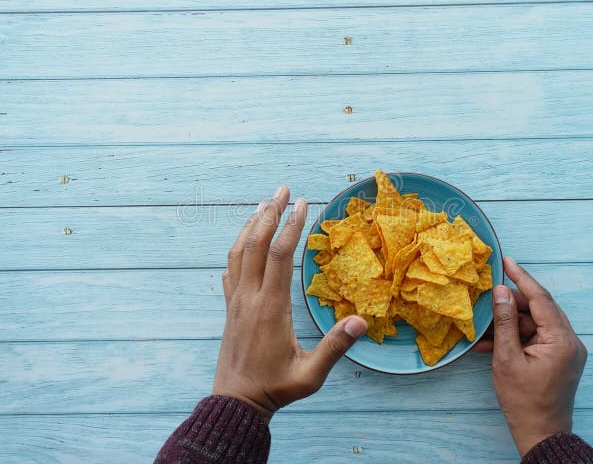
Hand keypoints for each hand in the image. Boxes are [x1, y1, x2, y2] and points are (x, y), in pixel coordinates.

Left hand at [212, 186, 367, 421]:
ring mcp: (236, 301)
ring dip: (252, 224)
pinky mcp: (230, 307)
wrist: (235, 402)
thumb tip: (362, 322)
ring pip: (239, 252)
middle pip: (257, 244)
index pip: (280, 256)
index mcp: (271, 308)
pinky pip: (231, 266)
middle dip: (270, 213)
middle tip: (283, 189)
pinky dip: (238, 244)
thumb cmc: (275, 389)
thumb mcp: (310, 374)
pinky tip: (245, 238)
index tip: (303, 204)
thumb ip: (335, 347)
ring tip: (264, 203)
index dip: (291, 227)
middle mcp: (250, 298)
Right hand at [473, 257, 587, 455]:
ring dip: (510, 324)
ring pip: (536, 324)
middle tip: (487, 298)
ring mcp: (567, 351)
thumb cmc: (523, 401)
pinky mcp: (560, 359)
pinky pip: (537, 338)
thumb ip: (504, 323)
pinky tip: (492, 344)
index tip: (506, 261)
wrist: (541, 434)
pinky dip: (517, 338)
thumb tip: (501, 292)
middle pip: (539, 309)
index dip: (522, 277)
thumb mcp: (507, 359)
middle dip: (511, 304)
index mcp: (562, 340)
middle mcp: (571, 342)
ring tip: (484, 328)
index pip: (541, 299)